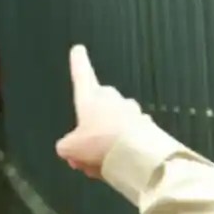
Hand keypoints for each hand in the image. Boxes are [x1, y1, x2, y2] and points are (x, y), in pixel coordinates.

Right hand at [55, 45, 144, 178]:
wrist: (136, 155)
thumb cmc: (98, 144)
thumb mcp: (70, 149)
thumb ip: (66, 146)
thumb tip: (68, 148)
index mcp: (91, 98)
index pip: (81, 75)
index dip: (78, 63)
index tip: (78, 49)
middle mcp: (112, 99)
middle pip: (98, 106)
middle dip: (92, 124)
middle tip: (85, 150)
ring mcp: (132, 111)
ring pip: (114, 124)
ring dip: (107, 139)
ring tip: (102, 163)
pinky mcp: (147, 126)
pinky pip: (130, 135)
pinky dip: (123, 147)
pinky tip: (120, 164)